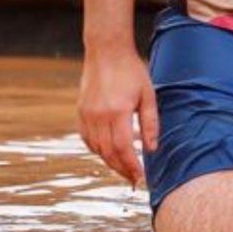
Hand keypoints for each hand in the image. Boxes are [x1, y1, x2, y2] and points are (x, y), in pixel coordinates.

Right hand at [77, 44, 158, 185]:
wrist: (106, 52)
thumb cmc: (131, 71)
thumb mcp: (148, 95)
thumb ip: (150, 123)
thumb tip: (151, 149)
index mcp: (117, 112)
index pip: (123, 149)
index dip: (131, 166)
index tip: (140, 177)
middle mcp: (98, 117)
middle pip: (108, 153)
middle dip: (121, 169)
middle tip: (133, 179)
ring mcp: (86, 115)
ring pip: (96, 148)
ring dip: (109, 161)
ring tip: (124, 168)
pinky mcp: (81, 112)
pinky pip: (87, 138)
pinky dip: (97, 149)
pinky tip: (108, 152)